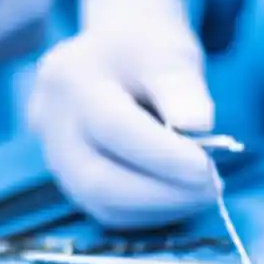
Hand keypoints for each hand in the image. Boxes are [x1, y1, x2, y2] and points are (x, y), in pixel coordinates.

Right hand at [28, 0, 214, 229]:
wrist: (113, 56)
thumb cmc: (145, 51)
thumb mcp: (168, 52)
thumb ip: (181, 86)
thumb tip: (198, 124)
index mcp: (70, 77)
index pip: (113, 127)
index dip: (163, 156)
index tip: (207, 169)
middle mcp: (49, 121)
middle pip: (98, 179)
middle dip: (163, 194)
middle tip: (213, 187)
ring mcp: (53, 156)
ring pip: (101, 205)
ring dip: (161, 208)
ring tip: (202, 191)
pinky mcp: (68, 181)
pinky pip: (107, 212)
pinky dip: (150, 213)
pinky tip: (179, 197)